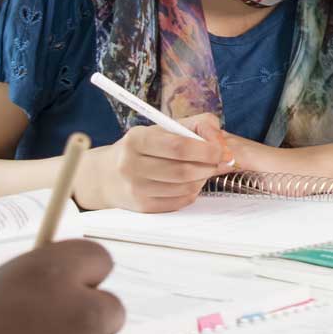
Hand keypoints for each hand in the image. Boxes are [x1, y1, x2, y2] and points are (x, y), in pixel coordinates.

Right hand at [75, 118, 233, 211]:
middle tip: (219, 162)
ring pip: (184, 188)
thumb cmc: (145, 147)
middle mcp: (131, 165)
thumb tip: (223, 147)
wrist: (109, 174)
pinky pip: (179, 202)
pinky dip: (191, 192)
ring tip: (201, 170)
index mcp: (137, 139)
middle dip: (208, 166)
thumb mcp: (165, 127)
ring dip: (201, 179)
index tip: (222, 151)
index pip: (178, 146)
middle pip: (183, 170)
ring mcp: (135, 189)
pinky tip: (189, 183)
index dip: (206, 150)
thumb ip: (198, 126)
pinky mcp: (142, 207)